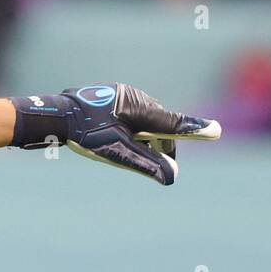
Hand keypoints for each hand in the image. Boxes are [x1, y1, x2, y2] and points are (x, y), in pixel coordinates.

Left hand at [10, 83, 220, 185]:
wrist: (53, 116)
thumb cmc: (83, 134)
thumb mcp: (116, 152)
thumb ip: (145, 163)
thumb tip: (171, 176)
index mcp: (138, 106)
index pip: (172, 123)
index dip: (194, 129)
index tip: (217, 130)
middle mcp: (134, 96)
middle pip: (161, 125)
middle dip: (162, 145)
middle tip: (161, 165)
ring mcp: (123, 95)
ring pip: (146, 122)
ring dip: (146, 139)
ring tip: (131, 153)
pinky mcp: (112, 99)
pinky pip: (133, 117)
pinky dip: (134, 132)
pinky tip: (119, 141)